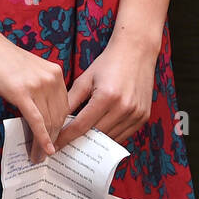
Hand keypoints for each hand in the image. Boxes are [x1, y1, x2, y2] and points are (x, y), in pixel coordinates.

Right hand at [0, 27, 68, 162]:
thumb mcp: (28, 72)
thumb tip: (39, 114)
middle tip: (47, 155)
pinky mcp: (22, 93)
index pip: (63, 107)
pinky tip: (43, 151)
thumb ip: (38, 89)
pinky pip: (36, 121)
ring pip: (48, 122)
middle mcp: (51, 78)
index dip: (60, 127)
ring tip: (40, 157)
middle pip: (59, 116)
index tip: (55, 141)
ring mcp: (38, 85)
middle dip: (54, 138)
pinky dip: (41, 139)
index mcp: (55, 72)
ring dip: (45, 143)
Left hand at [53, 34, 157, 150]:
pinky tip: (99, 136)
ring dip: (95, 143)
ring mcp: (136, 114)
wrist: (137, 51)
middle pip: (96, 135)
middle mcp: (123, 107)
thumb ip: (71, 100)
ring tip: (80, 144)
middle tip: (65, 147)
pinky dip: (110, 138)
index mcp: (106, 96)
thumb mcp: (86, 78)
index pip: (81, 126)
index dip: (66, 138)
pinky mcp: (143, 117)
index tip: (54, 145)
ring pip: (110, 139)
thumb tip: (57, 121)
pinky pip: (123, 136)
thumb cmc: (108, 63)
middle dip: (79, 142)